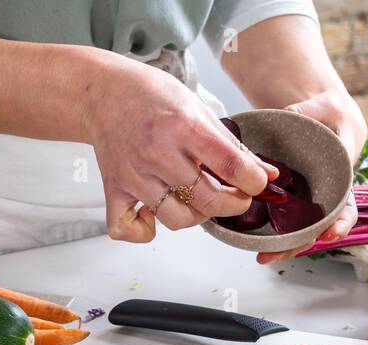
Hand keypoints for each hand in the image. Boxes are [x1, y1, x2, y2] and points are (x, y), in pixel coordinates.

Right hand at [84, 57, 274, 242]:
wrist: (103, 91)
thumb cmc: (151, 96)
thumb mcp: (198, 108)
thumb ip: (231, 144)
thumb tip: (265, 173)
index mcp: (184, 126)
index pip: (232, 166)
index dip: (254, 182)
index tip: (257, 184)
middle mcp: (158, 152)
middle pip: (207, 201)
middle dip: (233, 205)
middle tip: (236, 196)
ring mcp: (134, 174)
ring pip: (175, 219)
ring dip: (195, 217)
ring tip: (199, 200)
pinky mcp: (114, 188)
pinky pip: (127, 228)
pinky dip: (143, 231)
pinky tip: (154, 216)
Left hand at [256, 90, 366, 264]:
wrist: (315, 115)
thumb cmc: (328, 114)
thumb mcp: (329, 108)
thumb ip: (317, 114)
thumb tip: (297, 118)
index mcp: (341, 180)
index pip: (346, 207)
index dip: (340, 223)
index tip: (330, 234)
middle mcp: (323, 196)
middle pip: (316, 229)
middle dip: (301, 244)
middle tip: (281, 254)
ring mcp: (303, 201)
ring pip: (297, 231)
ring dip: (281, 247)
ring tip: (263, 257)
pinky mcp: (285, 199)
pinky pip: (278, 220)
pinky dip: (267, 233)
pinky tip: (252, 244)